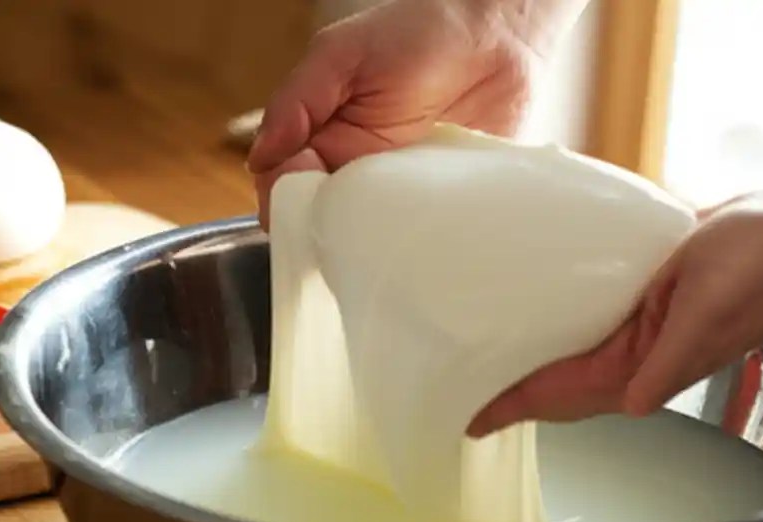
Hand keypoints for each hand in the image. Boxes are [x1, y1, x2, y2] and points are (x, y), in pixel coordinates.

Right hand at [248, 0, 583, 225]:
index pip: (282, 186)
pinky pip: (416, 242)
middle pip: (318, 222)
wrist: (505, 37)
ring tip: (374, 230)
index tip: (300, 187)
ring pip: (363, 239)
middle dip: (318, 228)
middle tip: (336, 214)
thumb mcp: (343, 52)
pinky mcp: (438, 210)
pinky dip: (412, 249)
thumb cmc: (420, 31)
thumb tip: (257, 159)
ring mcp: (397, 196)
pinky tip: (413, 243)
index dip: (282, 197)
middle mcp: (354, 174)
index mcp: (322, 140)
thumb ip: (298, 99)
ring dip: (362, 243)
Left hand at [467, 185, 762, 436]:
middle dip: (509, 395)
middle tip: (456, 389)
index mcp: (642, 368)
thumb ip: (669, 364)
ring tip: (478, 358)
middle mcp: (636, 358)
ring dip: (527, 363)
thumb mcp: (708, 313)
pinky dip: (554, 323)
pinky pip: (588, 322)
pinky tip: (531, 311)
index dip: (511, 408)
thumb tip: (632, 405)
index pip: (557, 397)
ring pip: (567, 358)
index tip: (467, 420)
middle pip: (554, 388)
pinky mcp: (647, 301)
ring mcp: (641, 331)